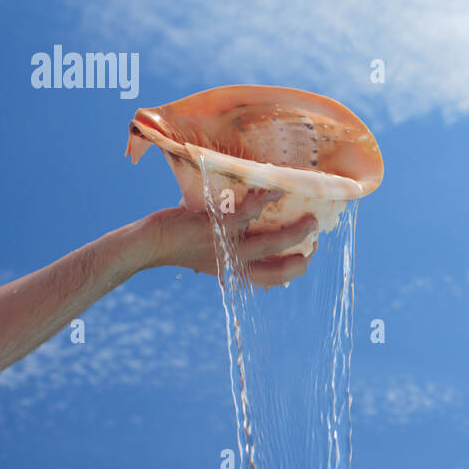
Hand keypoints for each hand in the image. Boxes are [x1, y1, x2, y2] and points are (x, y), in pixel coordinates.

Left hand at [140, 190, 317, 287]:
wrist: (152, 242)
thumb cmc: (180, 241)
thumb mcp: (209, 253)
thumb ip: (229, 247)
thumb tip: (250, 227)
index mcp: (235, 271)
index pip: (272, 279)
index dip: (293, 270)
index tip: (307, 255)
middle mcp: (235, 264)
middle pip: (280, 267)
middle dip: (303, 254)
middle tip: (316, 236)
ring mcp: (228, 247)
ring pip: (271, 243)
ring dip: (295, 232)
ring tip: (311, 218)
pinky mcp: (218, 227)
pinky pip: (249, 214)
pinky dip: (265, 201)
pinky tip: (275, 190)